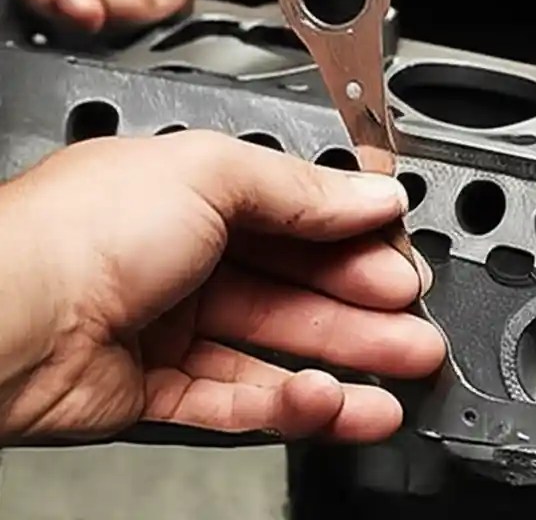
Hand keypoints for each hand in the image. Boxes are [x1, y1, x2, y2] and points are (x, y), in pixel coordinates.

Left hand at [0, 130, 441, 443]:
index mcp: (190, 193)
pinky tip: (337, 404)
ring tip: (401, 374)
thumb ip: (302, 187)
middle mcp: (180, 256)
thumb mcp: (210, 173)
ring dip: (346, 362)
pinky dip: (296, 405)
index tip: (403, 256)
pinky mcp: (155, 391)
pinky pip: (242, 400)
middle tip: (416, 323)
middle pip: (297, 285)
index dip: (355, 239)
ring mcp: (167, 326)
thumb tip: (372, 192)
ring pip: (277, 347)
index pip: (296, 216)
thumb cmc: (77, 232)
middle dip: (365, 306)